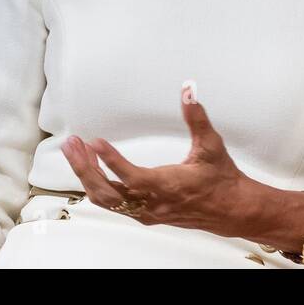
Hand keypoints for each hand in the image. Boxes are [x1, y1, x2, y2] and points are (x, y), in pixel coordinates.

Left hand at [60, 85, 254, 237]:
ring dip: (87, 175)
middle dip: (85, 168)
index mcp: (168, 186)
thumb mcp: (211, 145)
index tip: (95, 142)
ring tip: (75, 151)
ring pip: (106, 199)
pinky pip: (112, 202)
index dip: (112, 161)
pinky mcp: (144, 213)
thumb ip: (197, 117)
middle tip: (72, 144)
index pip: (132, 178)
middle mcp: (153, 203)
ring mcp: (146, 211)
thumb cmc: (221, 178)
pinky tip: (91, 166)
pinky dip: (97, 184)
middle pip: (108, 193)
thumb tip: (189, 90)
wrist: (231, 210)